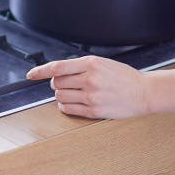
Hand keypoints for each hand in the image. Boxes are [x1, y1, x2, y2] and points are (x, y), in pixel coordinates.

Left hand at [26, 56, 148, 118]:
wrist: (144, 92)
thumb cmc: (124, 76)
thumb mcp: (102, 63)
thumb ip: (81, 66)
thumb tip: (58, 72)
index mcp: (91, 64)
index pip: (58, 67)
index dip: (40, 71)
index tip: (31, 74)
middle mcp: (90, 79)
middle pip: (56, 82)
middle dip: (56, 83)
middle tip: (66, 83)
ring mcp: (91, 96)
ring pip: (60, 96)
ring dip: (61, 95)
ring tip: (71, 93)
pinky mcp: (94, 111)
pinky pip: (69, 109)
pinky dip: (65, 106)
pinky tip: (71, 103)